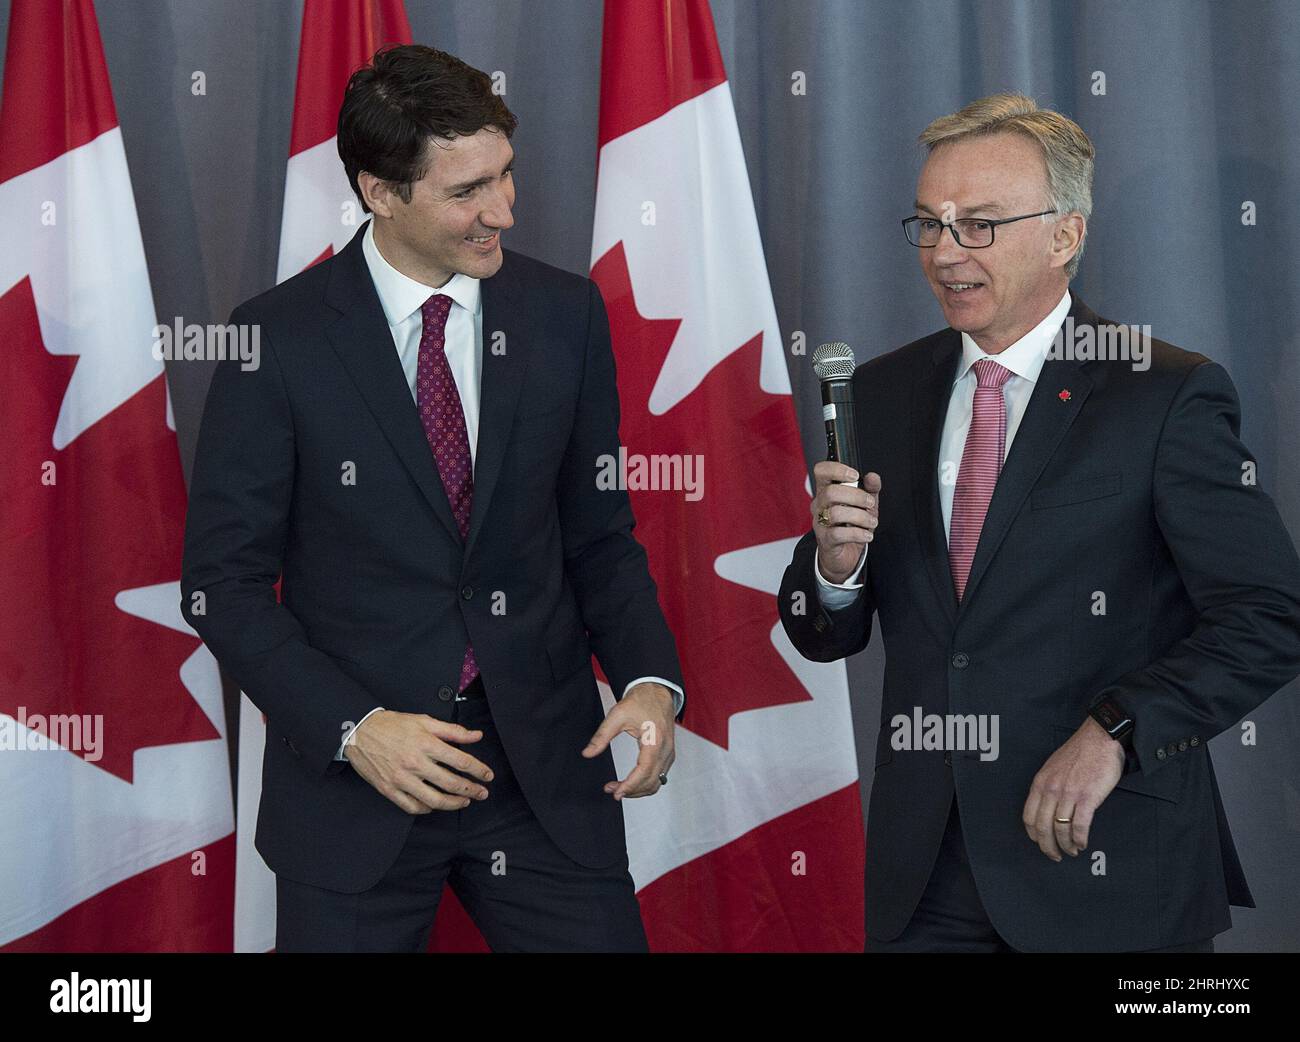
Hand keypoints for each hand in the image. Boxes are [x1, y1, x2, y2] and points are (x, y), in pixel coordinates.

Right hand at [345, 709, 493, 813]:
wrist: (359, 731)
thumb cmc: (392, 725)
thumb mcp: (424, 720)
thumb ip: (452, 730)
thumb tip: (476, 736)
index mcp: (426, 743)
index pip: (461, 761)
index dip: (478, 770)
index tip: (487, 775)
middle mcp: (415, 763)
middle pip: (451, 783)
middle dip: (471, 790)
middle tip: (482, 793)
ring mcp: (401, 779)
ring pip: (434, 799)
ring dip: (453, 803)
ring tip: (464, 802)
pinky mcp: (389, 789)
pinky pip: (412, 806)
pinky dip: (427, 809)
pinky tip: (435, 805)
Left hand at [582, 682, 675, 799]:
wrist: (656, 691)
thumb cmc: (639, 701)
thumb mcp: (616, 716)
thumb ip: (601, 736)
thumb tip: (587, 753)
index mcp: (655, 740)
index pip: (644, 770)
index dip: (630, 785)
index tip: (616, 793)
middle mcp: (666, 749)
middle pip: (651, 781)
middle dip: (631, 790)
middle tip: (611, 789)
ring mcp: (669, 753)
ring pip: (657, 782)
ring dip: (638, 790)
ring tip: (619, 788)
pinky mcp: (668, 754)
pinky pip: (660, 776)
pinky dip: (646, 783)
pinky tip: (631, 782)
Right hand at [811, 462, 880, 583]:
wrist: (843, 554)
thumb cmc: (851, 525)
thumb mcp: (864, 504)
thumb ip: (870, 489)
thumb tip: (873, 477)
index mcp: (826, 491)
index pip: (821, 471)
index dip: (837, 469)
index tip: (855, 475)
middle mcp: (819, 505)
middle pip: (831, 492)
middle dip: (856, 496)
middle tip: (870, 503)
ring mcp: (820, 523)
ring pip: (836, 513)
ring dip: (861, 517)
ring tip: (872, 522)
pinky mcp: (826, 540)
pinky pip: (839, 534)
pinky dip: (858, 534)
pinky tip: (867, 535)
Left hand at [1022, 717, 1125, 859]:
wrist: (1099, 738)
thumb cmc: (1079, 752)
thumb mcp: (1053, 767)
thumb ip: (1048, 786)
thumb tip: (1047, 808)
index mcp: (1040, 782)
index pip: (1029, 816)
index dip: (1034, 835)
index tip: (1040, 843)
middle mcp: (1051, 789)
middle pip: (1042, 827)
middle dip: (1047, 846)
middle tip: (1055, 855)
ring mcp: (1068, 794)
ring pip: (1060, 829)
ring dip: (1066, 845)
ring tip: (1072, 850)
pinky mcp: (1087, 797)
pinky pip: (1079, 826)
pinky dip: (1080, 839)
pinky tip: (1082, 843)